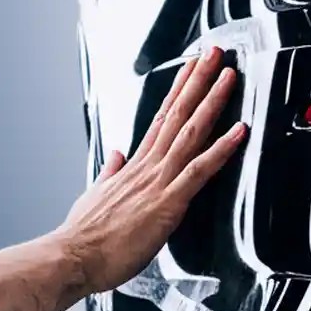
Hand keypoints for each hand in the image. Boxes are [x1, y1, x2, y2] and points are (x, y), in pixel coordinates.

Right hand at [56, 47, 246, 293]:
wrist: (71, 257)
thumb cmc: (84, 237)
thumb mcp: (96, 196)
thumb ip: (110, 173)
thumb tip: (116, 156)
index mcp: (134, 166)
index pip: (161, 118)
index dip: (178, 91)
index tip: (190, 69)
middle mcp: (147, 166)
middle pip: (178, 114)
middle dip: (198, 81)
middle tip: (214, 54)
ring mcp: (158, 180)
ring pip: (191, 132)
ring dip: (212, 101)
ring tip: (228, 77)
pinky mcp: (168, 202)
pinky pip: (200, 170)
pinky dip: (222, 148)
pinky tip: (239, 132)